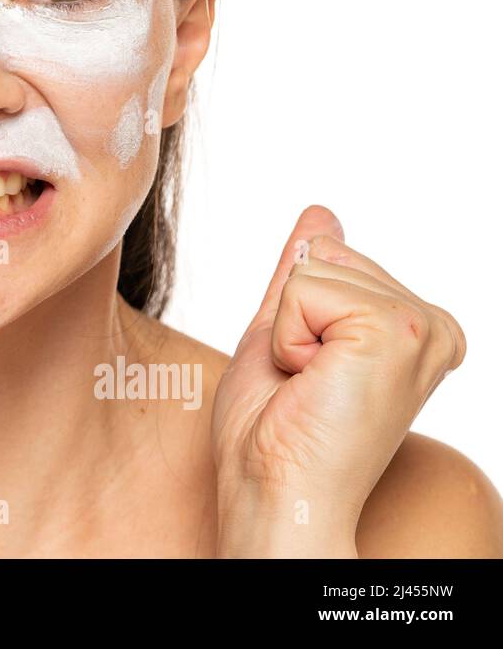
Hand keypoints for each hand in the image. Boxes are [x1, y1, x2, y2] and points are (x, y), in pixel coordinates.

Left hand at [211, 205, 465, 556]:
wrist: (273, 491)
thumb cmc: (272, 433)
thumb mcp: (282, 336)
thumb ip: (304, 278)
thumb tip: (321, 215)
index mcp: (414, 328)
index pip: (330, 253)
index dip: (292, 313)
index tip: (309, 374)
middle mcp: (433, 326)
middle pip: (324, 252)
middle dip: (289, 317)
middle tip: (304, 383)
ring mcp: (421, 327)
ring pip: (314, 266)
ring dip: (287, 331)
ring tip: (309, 386)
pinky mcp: (397, 331)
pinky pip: (305, 288)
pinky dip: (287, 338)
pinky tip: (312, 383)